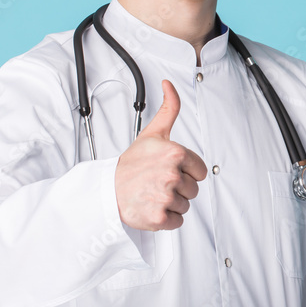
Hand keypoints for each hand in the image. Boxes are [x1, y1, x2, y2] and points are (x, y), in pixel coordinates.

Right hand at [115, 80, 207, 230]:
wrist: (106, 190)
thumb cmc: (131, 164)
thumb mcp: (153, 133)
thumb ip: (169, 108)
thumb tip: (169, 85)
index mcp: (175, 154)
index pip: (200, 171)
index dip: (186, 172)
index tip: (168, 170)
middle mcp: (172, 175)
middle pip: (193, 190)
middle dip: (178, 188)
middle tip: (157, 182)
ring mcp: (165, 197)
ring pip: (185, 205)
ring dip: (172, 203)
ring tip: (152, 194)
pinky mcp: (159, 218)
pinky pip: (177, 221)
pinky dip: (166, 219)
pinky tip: (152, 207)